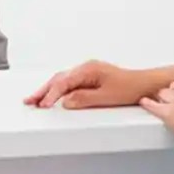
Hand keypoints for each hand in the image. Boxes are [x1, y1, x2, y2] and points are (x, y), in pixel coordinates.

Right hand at [24, 60, 160, 108]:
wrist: (144, 84)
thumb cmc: (129, 88)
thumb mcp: (106, 97)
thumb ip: (84, 99)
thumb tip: (65, 101)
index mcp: (88, 70)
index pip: (63, 82)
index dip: (51, 94)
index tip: (43, 105)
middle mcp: (86, 68)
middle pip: (59, 79)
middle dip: (43, 90)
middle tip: (29, 100)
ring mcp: (88, 72)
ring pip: (62, 80)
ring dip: (49, 90)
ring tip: (36, 100)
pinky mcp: (90, 78)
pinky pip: (69, 82)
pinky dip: (59, 89)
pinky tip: (53, 96)